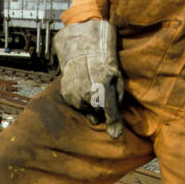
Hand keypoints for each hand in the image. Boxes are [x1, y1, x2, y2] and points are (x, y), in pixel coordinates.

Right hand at [53, 20, 123, 138]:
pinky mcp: (67, 95)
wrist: (82, 49)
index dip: (114, 125)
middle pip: (97, 116)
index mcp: (103, 91)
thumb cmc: (104, 63)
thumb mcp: (117, 79)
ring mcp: (75, 96)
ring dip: (90, 105)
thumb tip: (115, 123)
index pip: (110, 114)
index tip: (116, 135)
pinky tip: (83, 86)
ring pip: (86, 112)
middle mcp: (88, 96)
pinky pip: (77, 106)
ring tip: (92, 88)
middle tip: (102, 95)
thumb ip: (117, 101)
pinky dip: (81, 100)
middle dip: (101, 110)